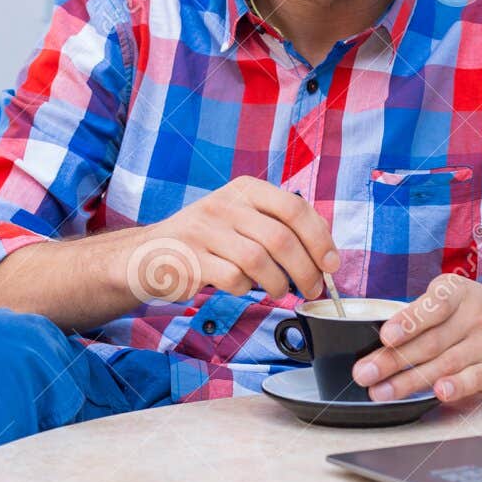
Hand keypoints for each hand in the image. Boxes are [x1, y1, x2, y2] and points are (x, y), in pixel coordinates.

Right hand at [131, 176, 339, 301]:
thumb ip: (278, 225)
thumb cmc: (206, 241)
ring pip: (259, 260)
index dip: (320, 238)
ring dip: (278, 283)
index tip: (332, 264)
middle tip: (312, 288)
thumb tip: (325, 249)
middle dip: (306, 269)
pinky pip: (233, 278)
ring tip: (279, 292)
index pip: (294, 208)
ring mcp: (204, 231)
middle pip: (281, 238)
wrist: (150, 254)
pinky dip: (245, 290)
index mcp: (245, 190)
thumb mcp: (241, 219)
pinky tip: (241, 288)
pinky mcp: (190, 258)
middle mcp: (225, 205)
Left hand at [351, 274, 481, 403]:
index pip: (432, 307)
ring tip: (381, 391)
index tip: (386, 336)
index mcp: (457, 293)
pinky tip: (438, 392)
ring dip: (409, 382)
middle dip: (393, 360)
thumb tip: (380, 339)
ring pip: (444, 364)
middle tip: (365, 373)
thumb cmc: (476, 309)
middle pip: (430, 342)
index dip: (408, 322)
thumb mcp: (451, 295)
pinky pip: (473, 379)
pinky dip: (456, 387)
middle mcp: (473, 317)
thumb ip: (420, 313)